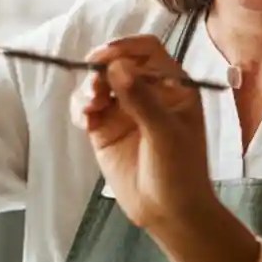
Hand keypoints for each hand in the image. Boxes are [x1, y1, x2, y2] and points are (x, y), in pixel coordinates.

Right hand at [73, 35, 216, 228]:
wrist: (170, 214)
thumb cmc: (180, 171)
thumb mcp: (165, 133)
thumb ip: (141, 99)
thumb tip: (116, 66)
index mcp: (172, 85)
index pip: (147, 50)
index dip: (126, 47)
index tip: (105, 57)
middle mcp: (147, 91)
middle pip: (117, 63)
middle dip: (101, 70)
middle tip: (94, 87)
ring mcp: (124, 110)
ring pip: (98, 84)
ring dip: (88, 89)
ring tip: (90, 108)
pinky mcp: (105, 129)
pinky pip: (87, 108)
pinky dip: (81, 108)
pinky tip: (84, 120)